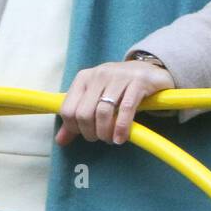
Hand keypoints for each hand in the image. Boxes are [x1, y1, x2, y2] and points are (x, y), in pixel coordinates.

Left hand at [56, 59, 176, 147]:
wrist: (149, 70)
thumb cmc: (119, 88)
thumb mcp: (96, 99)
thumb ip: (78, 118)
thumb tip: (60, 140)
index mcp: (84, 78)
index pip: (68, 110)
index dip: (74, 128)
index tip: (85, 134)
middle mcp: (99, 74)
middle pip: (84, 113)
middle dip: (90, 133)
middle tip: (101, 138)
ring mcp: (119, 76)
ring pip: (103, 112)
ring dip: (105, 133)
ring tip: (112, 140)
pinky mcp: (138, 82)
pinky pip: (125, 109)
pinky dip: (121, 128)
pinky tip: (121, 138)